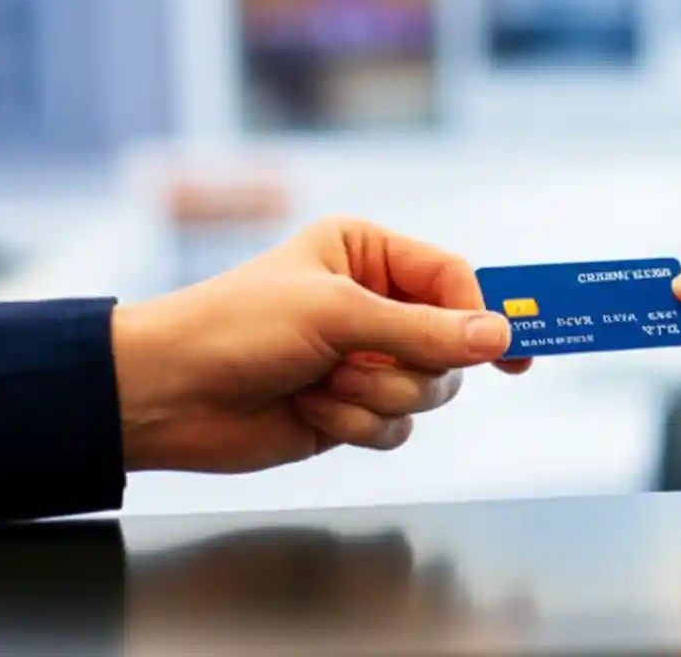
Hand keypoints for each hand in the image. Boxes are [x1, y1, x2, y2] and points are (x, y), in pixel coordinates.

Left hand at [112, 217, 530, 472]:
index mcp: (367, 253)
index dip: (482, 313)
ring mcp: (363, 359)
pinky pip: (397, 426)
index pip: (454, 279)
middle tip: (366, 365)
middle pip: (451, 343)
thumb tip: (501, 336)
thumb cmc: (238, 326)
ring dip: (377, 396)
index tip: (514, 351)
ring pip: (428, 391)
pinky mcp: (351, 409)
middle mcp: (372, 302)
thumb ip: (425, 330)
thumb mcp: (337, 314)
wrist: (166, 394)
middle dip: (410, 365)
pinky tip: (310, 409)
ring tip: (323, 384)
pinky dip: (358, 425)